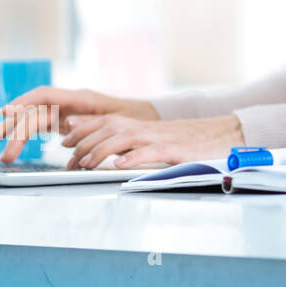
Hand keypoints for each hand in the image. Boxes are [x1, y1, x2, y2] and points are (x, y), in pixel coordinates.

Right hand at [0, 86, 159, 163]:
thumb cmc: (136, 118)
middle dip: (14, 124)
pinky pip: (42, 126)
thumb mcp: (119, 121)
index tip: (7, 112)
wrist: (147, 119)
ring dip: (16, 131)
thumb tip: (67, 125)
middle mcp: (70, 104)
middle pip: (36, 110)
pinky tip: (13, 141)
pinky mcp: (67, 123)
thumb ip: (93, 122)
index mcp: (82, 98)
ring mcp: (67, 113)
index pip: (46, 97)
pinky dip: (27, 133)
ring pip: (35, 119)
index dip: (25, 102)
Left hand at [61, 114, 244, 169]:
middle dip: (84, 143)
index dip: (81, 129)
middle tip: (70, 162)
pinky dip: (134, 158)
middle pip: (108, 128)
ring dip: (102, 150)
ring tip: (87, 164)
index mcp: (139, 124)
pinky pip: (151, 152)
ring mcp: (159, 137)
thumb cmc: (187, 140)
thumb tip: (101, 146)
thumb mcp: (154, 137)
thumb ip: (128, 139)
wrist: (221, 135)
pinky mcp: (174, 149)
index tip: (64, 141)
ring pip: (124, 138)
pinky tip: (120, 166)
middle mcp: (146, 127)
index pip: (103, 120)